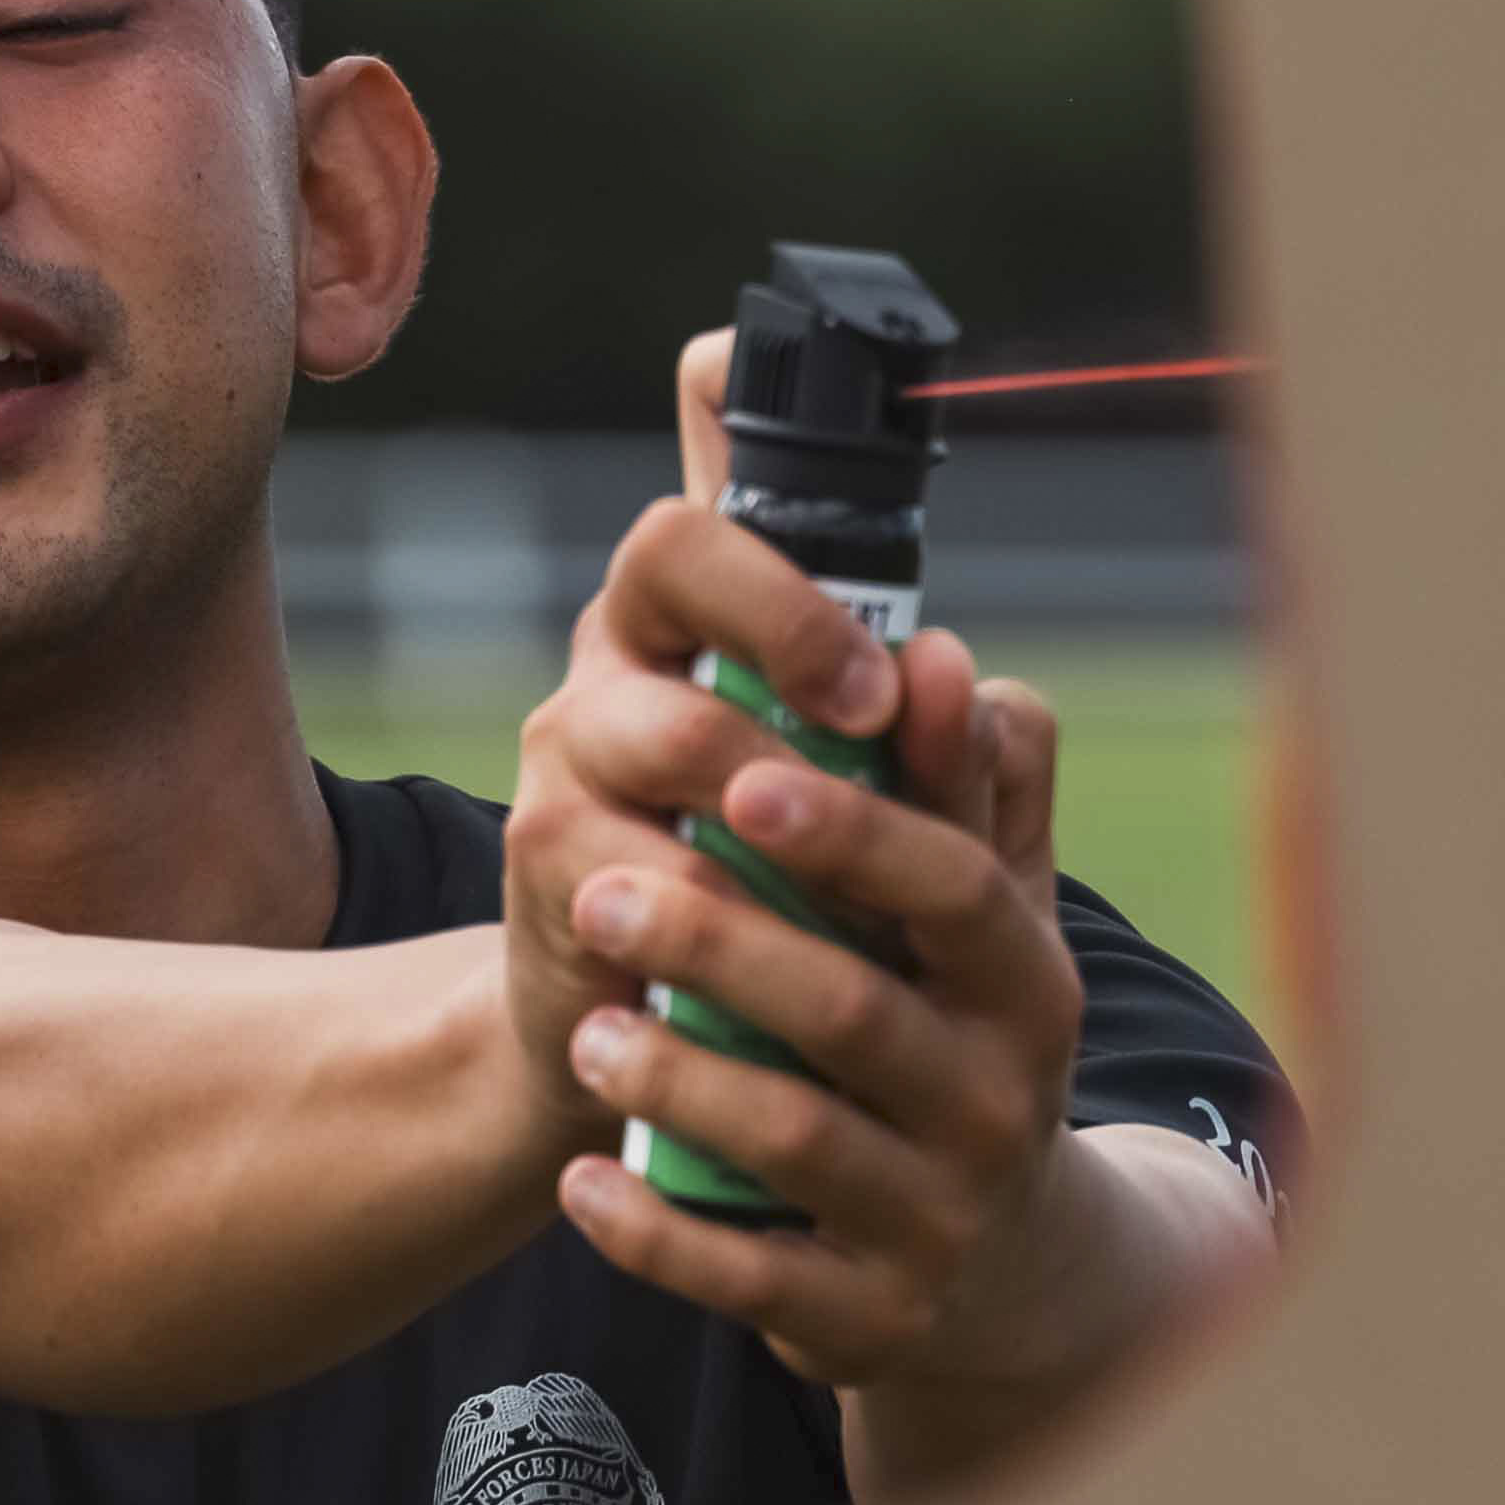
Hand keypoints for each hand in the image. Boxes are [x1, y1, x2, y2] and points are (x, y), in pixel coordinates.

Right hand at [499, 327, 907, 1146]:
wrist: (669, 1045)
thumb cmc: (804, 899)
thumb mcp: (902, 819)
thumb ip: (944, 745)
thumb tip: (954, 671)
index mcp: (709, 610)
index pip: (719, 480)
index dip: (765, 459)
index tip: (868, 600)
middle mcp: (624, 651)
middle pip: (672, 549)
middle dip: (795, 623)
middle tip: (874, 717)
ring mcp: (572, 748)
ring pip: (673, 726)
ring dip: (786, 794)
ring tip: (861, 871)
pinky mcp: (550, 858)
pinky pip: (653, 872)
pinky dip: (743, 921)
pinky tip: (795, 954)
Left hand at [553, 636, 1086, 1391]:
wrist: (1006, 1274)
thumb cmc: (962, 1040)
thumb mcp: (987, 922)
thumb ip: (963, 788)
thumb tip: (937, 652)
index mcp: (1029, 984)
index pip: (953, 890)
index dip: (850, 833)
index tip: (738, 780)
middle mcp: (1001, 1104)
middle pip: (857, 1012)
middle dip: (720, 946)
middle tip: (597, 890)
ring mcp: (939, 1221)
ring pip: (796, 1142)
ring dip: (676, 1082)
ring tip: (581, 1032)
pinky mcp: (869, 1320)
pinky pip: (752, 1276)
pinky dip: (656, 1234)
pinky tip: (577, 1184)